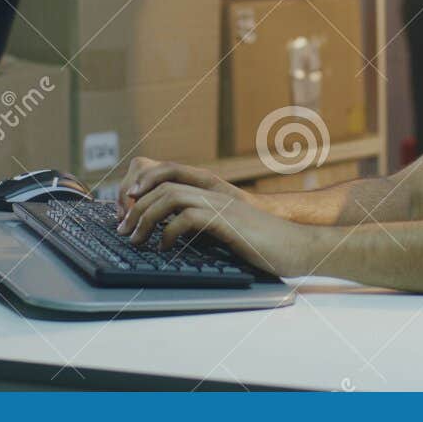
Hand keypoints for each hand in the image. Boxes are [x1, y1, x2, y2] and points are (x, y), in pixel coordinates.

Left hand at [116, 157, 324, 276]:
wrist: (300, 246)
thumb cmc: (267, 244)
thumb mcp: (229, 232)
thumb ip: (205, 227)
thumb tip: (175, 236)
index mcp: (212, 193)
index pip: (168, 175)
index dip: (143, 188)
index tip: (128, 211)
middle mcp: (214, 193)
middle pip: (162, 184)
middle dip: (135, 205)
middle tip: (123, 228)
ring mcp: (221, 205)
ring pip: (170, 196)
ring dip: (146, 216)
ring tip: (135, 237)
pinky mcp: (227, 222)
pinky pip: (189, 218)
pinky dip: (170, 232)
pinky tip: (165, 246)